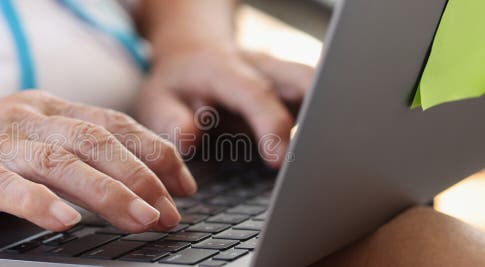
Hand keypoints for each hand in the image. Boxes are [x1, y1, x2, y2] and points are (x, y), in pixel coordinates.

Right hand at [0, 91, 194, 232]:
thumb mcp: (24, 145)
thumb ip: (71, 153)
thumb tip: (134, 183)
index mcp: (44, 109)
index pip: (112, 125)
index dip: (155, 153)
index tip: (185, 184)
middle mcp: (24, 118)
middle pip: (95, 142)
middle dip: (142, 177)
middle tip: (171, 212)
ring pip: (60, 161)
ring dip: (106, 191)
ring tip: (140, 218)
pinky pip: (5, 186)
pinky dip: (38, 202)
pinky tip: (64, 222)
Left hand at [136, 46, 313, 167]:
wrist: (192, 56)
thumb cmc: (177, 84)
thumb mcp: (157, 100)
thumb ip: (171, 120)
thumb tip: (191, 139)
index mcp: (226, 71)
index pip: (256, 94)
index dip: (270, 125)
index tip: (278, 159)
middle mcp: (262, 69)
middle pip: (306, 79)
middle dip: (321, 112)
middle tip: (321, 154)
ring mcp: (283, 78)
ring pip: (321, 89)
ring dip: (327, 121)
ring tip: (325, 158)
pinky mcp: (294, 92)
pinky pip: (319, 103)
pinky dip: (324, 126)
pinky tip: (321, 153)